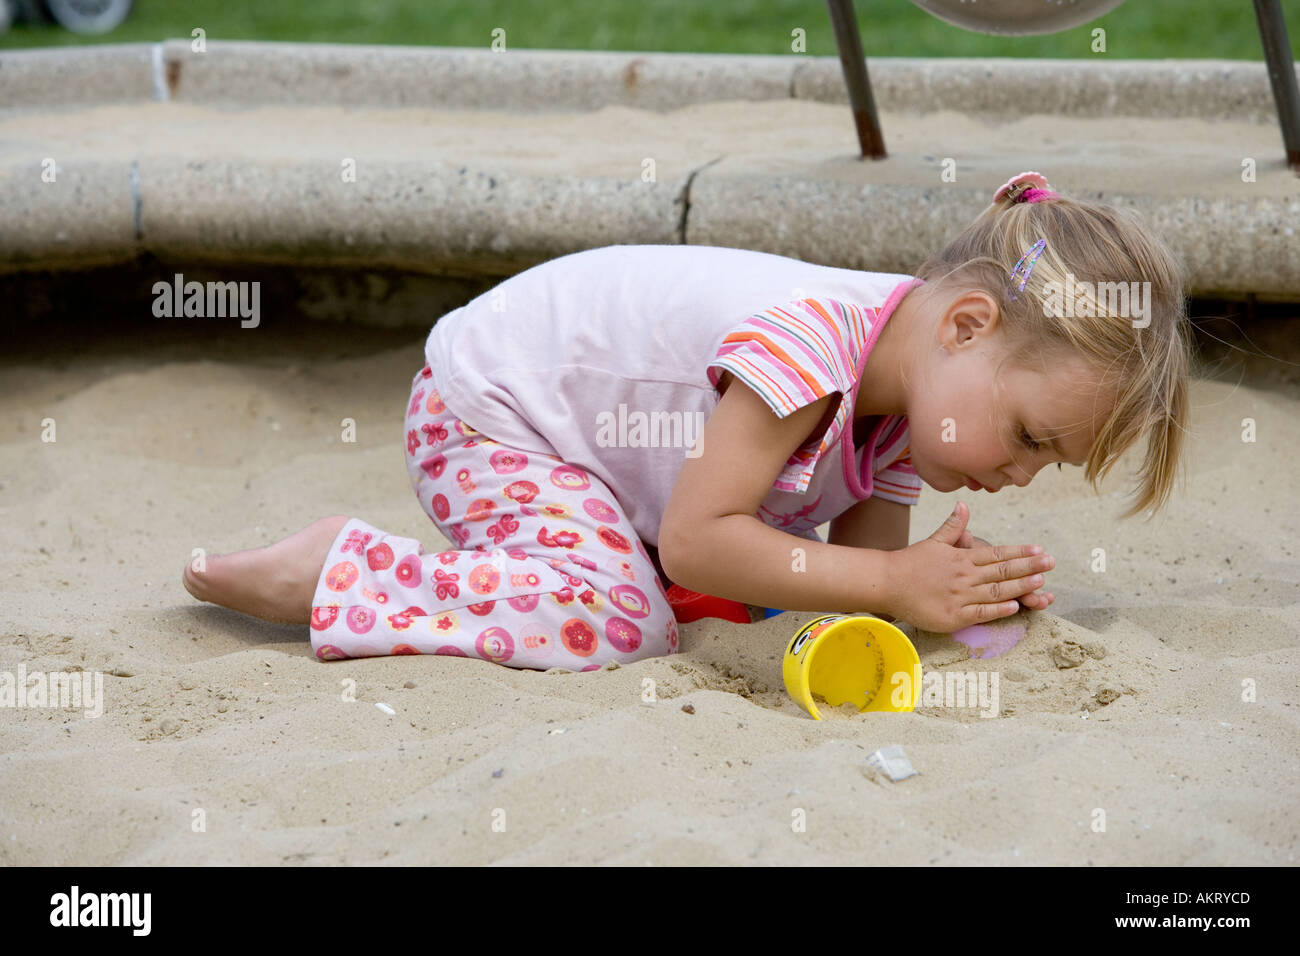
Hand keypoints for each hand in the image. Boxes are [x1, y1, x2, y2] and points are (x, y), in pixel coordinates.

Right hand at [885, 501, 1053, 633]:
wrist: (886, 582)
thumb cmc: (910, 563)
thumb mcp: (933, 541)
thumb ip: (953, 526)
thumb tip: (964, 505)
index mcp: (961, 557)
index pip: (997, 554)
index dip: (1020, 552)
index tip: (1039, 550)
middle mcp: (964, 575)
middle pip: (1002, 571)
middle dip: (1029, 566)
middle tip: (1051, 563)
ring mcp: (959, 596)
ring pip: (996, 590)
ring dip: (1020, 585)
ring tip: (1041, 581)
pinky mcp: (952, 615)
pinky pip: (980, 612)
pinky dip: (998, 609)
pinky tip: (1015, 605)